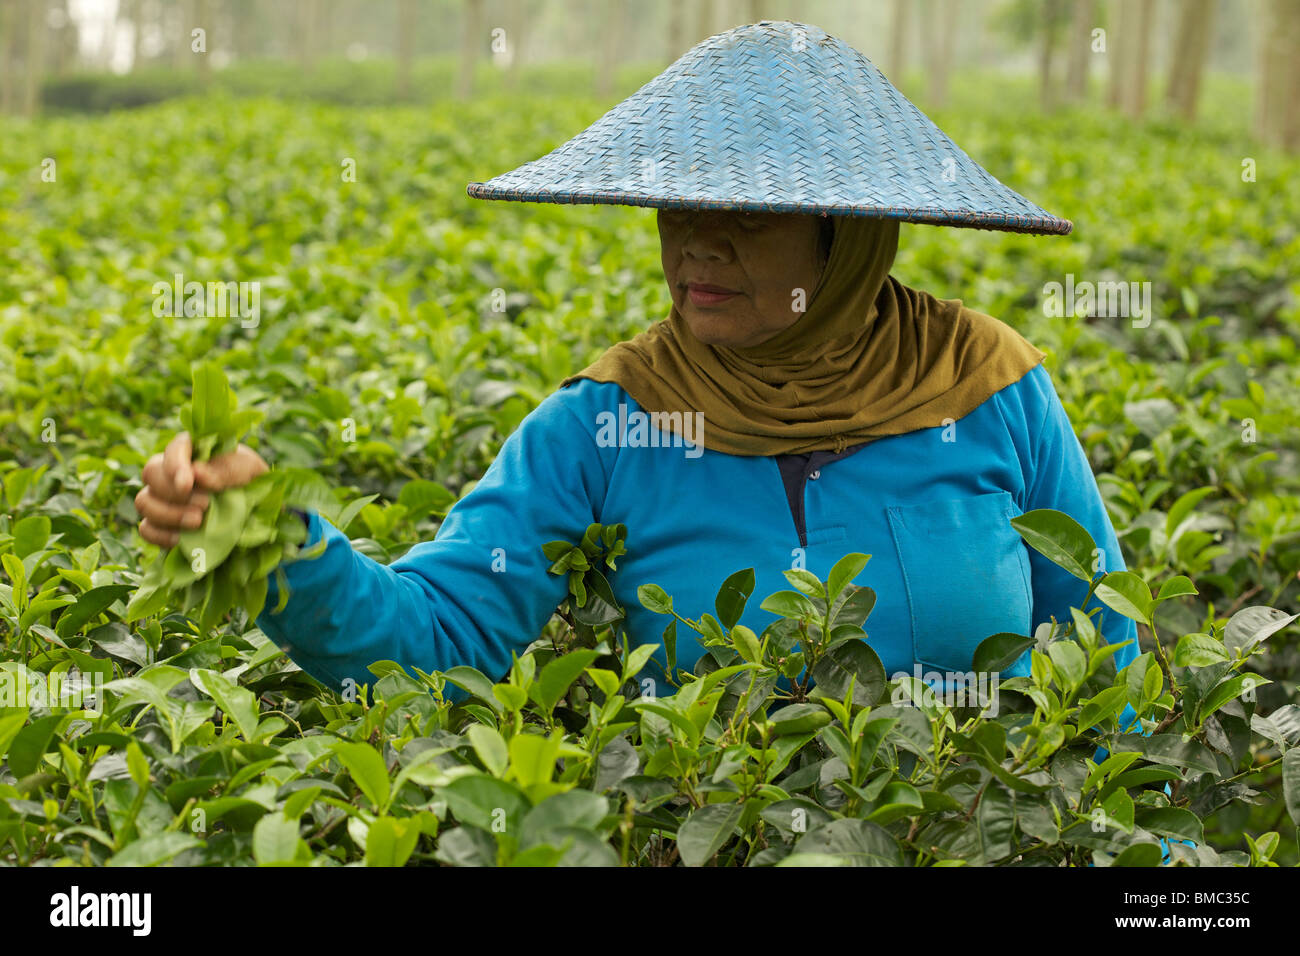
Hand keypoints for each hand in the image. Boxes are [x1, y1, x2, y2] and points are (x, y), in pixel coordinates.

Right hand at [135, 431, 268, 547]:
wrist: (259, 514)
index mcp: (194, 449)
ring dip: (167, 514)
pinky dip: (159, 535)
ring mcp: (163, 497)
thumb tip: (197, 472)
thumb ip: (228, 468)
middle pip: (151, 473)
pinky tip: (181, 539)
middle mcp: (171, 470)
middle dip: (175, 492)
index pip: (174, 448)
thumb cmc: (253, 483)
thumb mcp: (250, 470)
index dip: (175, 465)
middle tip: (205, 505)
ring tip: (198, 522)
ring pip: (144, 501)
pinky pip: (145, 528)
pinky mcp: (161, 524)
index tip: (187, 484)